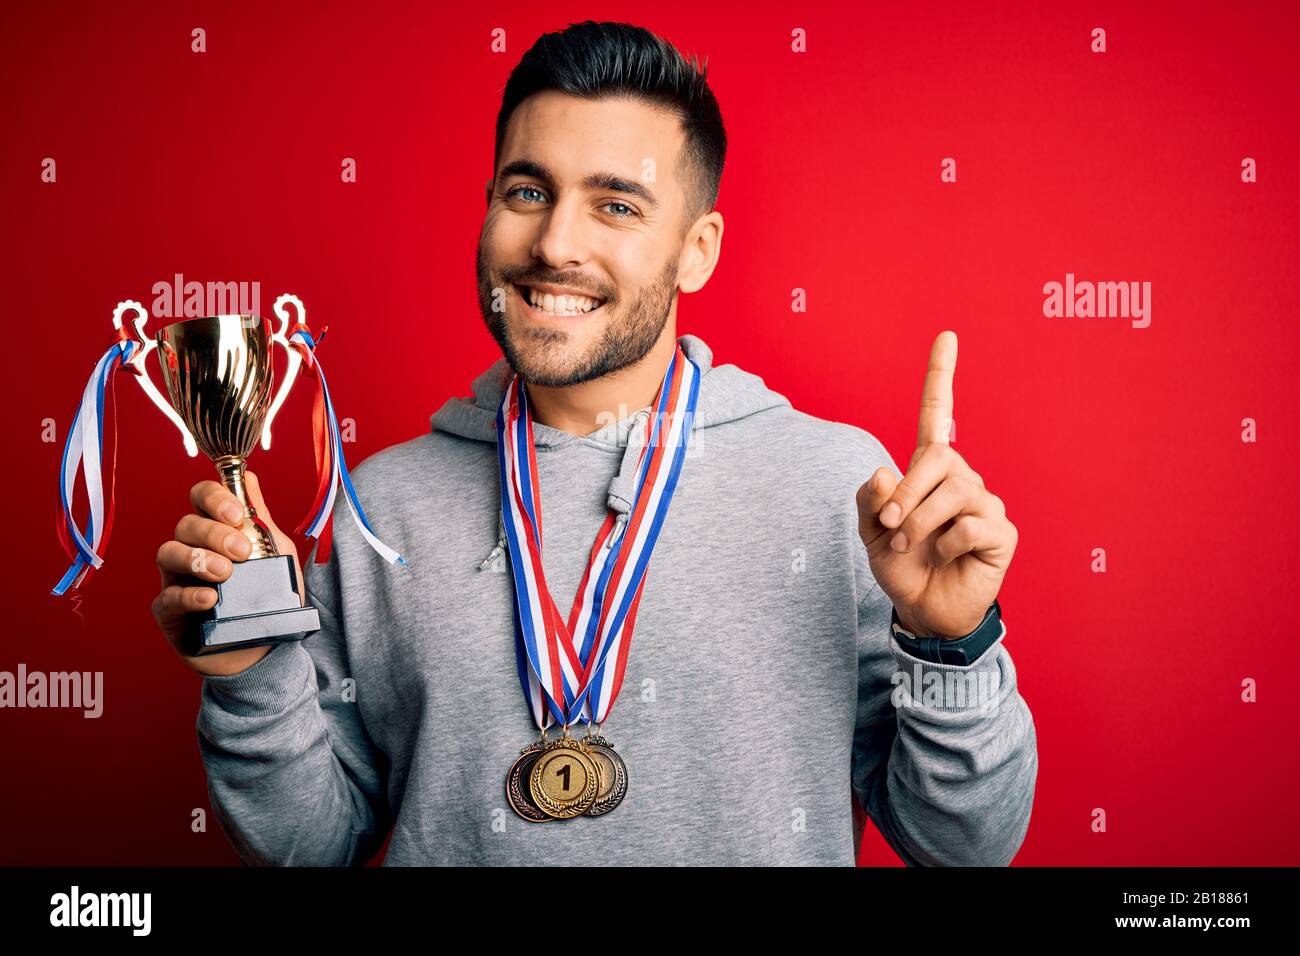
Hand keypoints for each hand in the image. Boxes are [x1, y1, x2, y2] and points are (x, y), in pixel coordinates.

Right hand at [152, 471, 302, 675]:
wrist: (268, 648)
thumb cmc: (267, 597)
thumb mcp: (273, 553)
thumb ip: (260, 518)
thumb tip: (250, 477)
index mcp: (215, 530)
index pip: (201, 499)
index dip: (214, 498)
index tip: (237, 515)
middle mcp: (191, 549)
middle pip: (186, 525)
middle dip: (214, 534)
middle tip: (242, 552)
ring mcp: (176, 579)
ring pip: (168, 553)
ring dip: (197, 559)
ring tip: (225, 574)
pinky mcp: (170, 613)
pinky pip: (167, 598)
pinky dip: (188, 595)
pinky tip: (210, 599)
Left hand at [856, 331, 1017, 638]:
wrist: (924, 610)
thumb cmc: (900, 565)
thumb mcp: (870, 533)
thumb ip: (869, 502)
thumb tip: (883, 472)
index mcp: (929, 470)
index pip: (937, 414)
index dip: (941, 375)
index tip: (947, 335)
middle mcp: (961, 478)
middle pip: (937, 459)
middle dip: (907, 494)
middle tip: (891, 528)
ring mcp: (985, 504)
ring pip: (953, 493)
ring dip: (920, 524)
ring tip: (910, 547)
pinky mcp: (1002, 532)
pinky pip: (970, 526)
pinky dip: (946, 545)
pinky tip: (948, 558)